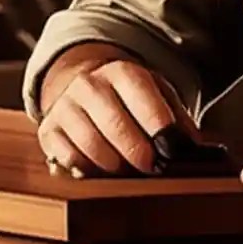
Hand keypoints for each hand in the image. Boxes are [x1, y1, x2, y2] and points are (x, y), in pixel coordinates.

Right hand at [37, 53, 197, 177]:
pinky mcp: (48, 131)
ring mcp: (65, 106)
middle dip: (137, 152)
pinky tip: (102, 170)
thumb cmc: (131, 100)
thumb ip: (178, 120)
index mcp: (121, 72)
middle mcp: (89, 84)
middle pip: (114, 124)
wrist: (86, 89)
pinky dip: (89, 171)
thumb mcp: (158, 97)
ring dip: (114, 165)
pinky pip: (69, 159)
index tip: (170, 148)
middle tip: (152, 167)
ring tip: (129, 170)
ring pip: (90, 145)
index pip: (140, 94)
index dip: (156, 124)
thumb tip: (194, 149)